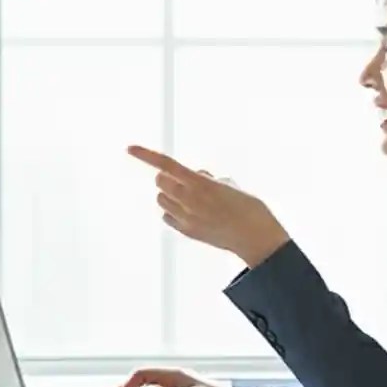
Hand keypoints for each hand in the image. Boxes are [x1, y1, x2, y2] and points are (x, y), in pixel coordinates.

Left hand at [128, 145, 290, 266]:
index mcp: (201, 184)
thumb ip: (206, 179)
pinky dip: (173, 210)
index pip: (167, 165)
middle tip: (185, 180)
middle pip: (160, 181)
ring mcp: (186, 217)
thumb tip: (195, 176)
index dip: (146, 155)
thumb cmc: (249, 208)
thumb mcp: (229, 185)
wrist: (256, 238)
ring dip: (170, 194)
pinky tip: (191, 212)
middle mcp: (190, 200)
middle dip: (168, 176)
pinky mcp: (187, 231)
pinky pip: (167, 216)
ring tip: (191, 197)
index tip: (130, 148)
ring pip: (161, 199)